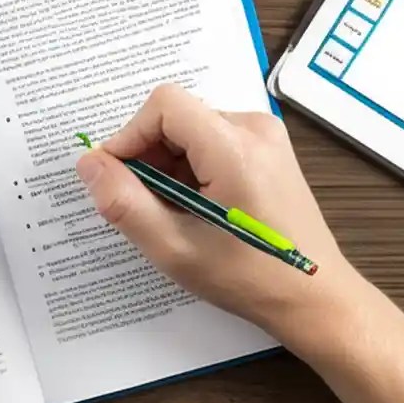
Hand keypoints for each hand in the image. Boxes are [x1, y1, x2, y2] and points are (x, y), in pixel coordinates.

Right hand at [75, 84, 367, 349]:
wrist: (314, 296)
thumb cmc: (250, 278)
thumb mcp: (174, 248)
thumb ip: (124, 202)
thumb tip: (89, 164)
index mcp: (234, 147)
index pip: (164, 105)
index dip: (130, 136)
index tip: (117, 177)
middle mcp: (254, 129)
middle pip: (177, 116)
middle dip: (149, 156)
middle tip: (145, 206)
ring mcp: (266, 138)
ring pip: (192, 130)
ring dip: (170, 166)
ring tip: (175, 214)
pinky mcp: (269, 151)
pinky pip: (213, 141)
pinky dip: (192, 169)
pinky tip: (197, 209)